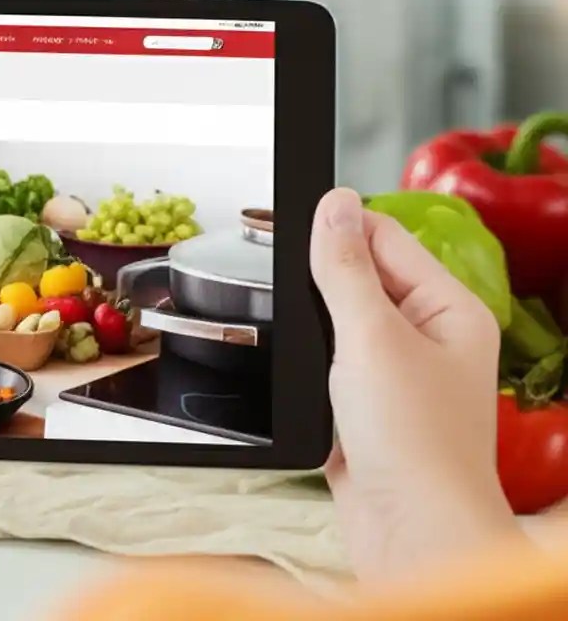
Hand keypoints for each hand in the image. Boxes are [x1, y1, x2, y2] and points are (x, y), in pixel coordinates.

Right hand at [310, 188, 520, 583]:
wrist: (409, 534)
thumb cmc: (414, 444)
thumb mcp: (371, 338)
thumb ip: (346, 268)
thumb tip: (334, 203)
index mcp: (450, 309)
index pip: (387, 238)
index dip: (337, 227)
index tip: (288, 222)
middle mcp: (428, 339)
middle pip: (360, 279)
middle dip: (319, 282)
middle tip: (288, 288)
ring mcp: (396, 377)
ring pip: (337, 326)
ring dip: (312, 330)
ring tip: (305, 347)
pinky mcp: (364, 412)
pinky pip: (326, 370)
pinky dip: (307, 372)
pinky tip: (304, 384)